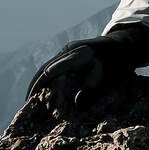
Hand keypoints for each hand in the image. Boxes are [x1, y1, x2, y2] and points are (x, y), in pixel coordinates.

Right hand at [26, 26, 148, 112]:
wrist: (121, 45)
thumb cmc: (116, 62)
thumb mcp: (106, 74)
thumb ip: (91, 87)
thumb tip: (76, 104)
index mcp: (79, 54)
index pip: (57, 66)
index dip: (44, 82)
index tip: (35, 94)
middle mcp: (70, 50)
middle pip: (47, 67)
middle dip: (36, 85)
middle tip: (27, 102)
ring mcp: (67, 51)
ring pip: (46, 67)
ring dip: (36, 82)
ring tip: (28, 99)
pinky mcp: (66, 54)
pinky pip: (51, 66)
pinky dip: (43, 78)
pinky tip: (38, 90)